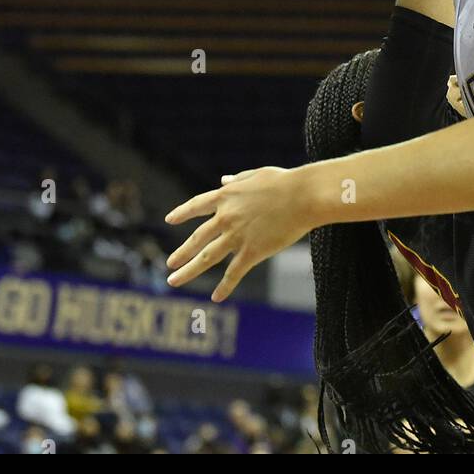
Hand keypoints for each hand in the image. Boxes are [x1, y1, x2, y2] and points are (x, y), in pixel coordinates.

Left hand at [164, 167, 314, 301]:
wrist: (303, 196)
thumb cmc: (284, 182)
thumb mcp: (256, 175)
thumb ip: (237, 179)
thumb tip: (223, 180)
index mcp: (226, 196)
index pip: (196, 206)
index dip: (182, 213)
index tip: (169, 220)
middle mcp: (226, 217)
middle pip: (197, 238)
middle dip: (181, 252)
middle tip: (169, 263)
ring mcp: (237, 236)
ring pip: (206, 258)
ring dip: (188, 270)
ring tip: (173, 280)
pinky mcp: (252, 252)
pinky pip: (233, 273)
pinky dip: (224, 287)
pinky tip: (216, 298)